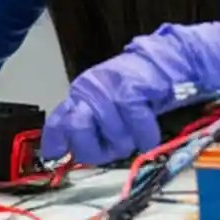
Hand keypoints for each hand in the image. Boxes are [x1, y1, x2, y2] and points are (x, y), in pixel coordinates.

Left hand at [40, 22, 219, 164]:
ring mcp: (108, 89)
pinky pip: (137, 125)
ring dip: (129, 140)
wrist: (163, 63)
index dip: (55, 141)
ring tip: (135, 130)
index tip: (58, 155)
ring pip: (113, 135)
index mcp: (79, 96)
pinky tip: (148, 132)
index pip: (57, 121)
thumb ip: (85, 125)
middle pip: (78, 130)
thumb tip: (63, 151)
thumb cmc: (133, 90)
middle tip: (112, 146)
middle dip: (96, 148)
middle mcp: (88, 91)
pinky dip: (146, 134)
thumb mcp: (103, 105)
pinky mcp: (131, 89)